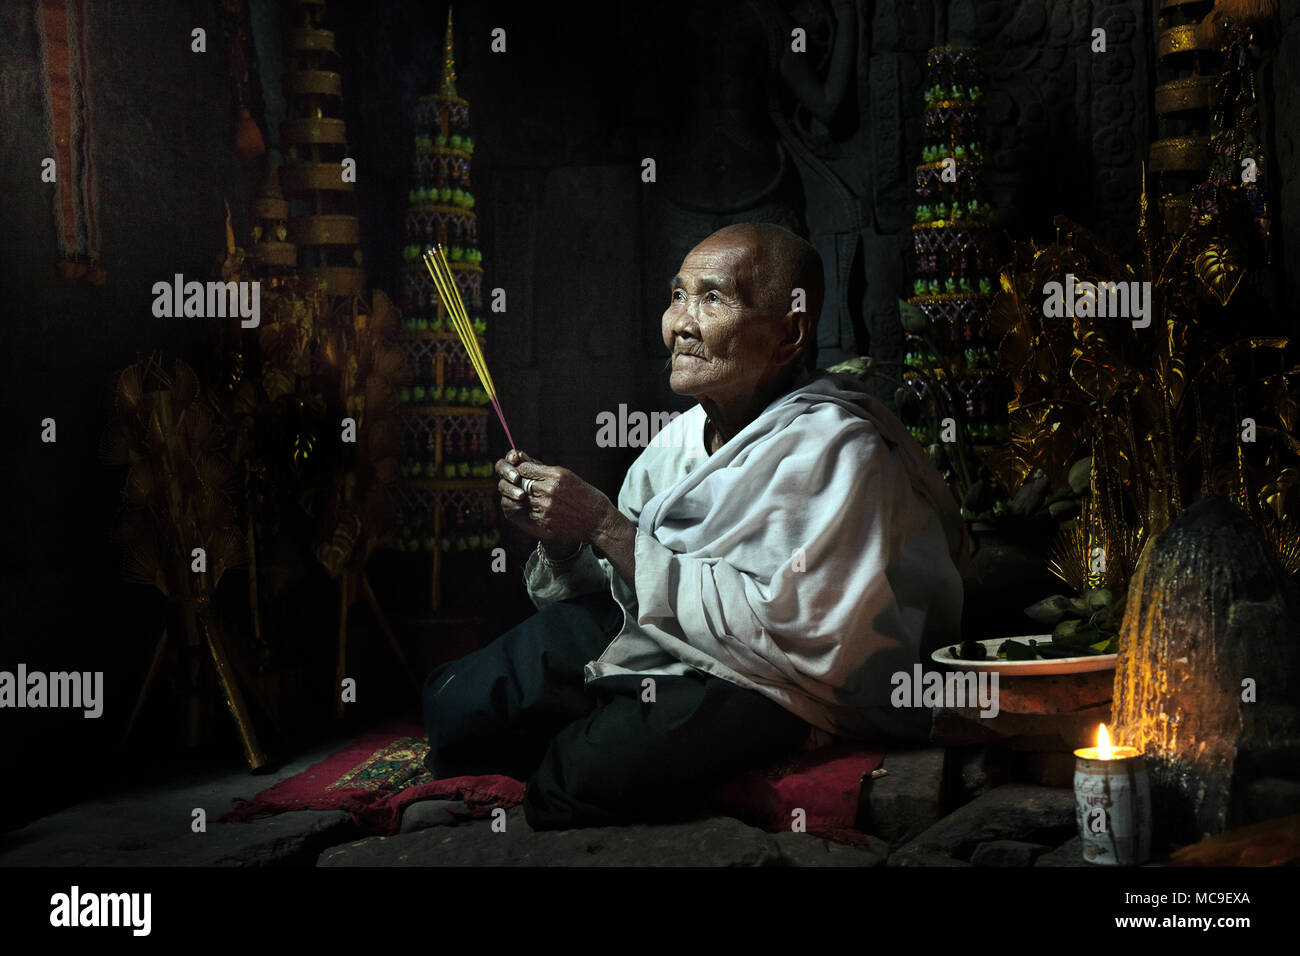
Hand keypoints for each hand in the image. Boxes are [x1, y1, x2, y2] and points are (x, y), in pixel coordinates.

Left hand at [494, 449, 612, 548]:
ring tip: (537, 499)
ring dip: (527, 498)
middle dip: (522, 484)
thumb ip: (547, 471)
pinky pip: (529, 512)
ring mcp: (545, 506)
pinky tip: (543, 510)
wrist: (599, 521)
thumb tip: (528, 463)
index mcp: (556, 475)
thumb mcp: (569, 477)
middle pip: (522, 483)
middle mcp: (549, 489)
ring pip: (524, 499)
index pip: (526, 468)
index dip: (521, 470)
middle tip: (525, 486)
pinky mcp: (544, 520)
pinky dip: (532, 510)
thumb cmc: (587, 497)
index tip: (523, 472)